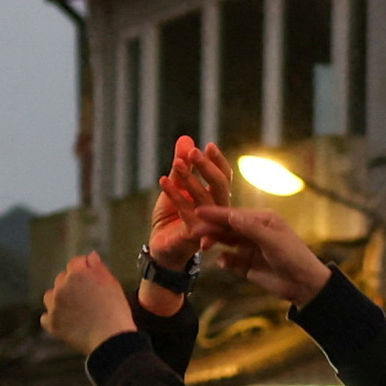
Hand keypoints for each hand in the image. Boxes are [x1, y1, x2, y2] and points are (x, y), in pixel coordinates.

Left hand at [42, 254, 135, 357]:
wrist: (110, 338)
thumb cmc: (115, 310)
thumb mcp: (112, 283)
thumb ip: (98, 267)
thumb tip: (90, 256)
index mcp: (77, 274)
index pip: (75, 262)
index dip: (84, 268)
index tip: (90, 277)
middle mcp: (62, 287)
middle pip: (62, 278)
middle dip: (71, 283)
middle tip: (85, 295)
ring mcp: (54, 305)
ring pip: (50, 295)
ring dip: (59, 298)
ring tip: (73, 308)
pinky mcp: (51, 323)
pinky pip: (46, 316)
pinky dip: (54, 317)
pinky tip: (66, 320)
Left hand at [147, 137, 229, 272]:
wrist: (161, 247)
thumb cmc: (172, 217)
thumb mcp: (175, 187)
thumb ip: (182, 165)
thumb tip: (186, 139)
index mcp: (217, 198)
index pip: (224, 177)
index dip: (217, 161)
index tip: (207, 145)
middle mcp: (217, 211)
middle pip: (221, 187)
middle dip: (207, 167)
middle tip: (193, 152)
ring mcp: (207, 224)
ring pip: (204, 200)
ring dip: (189, 179)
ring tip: (175, 163)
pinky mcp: (193, 235)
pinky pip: (185, 212)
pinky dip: (174, 195)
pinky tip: (162, 181)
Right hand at [193, 203, 331, 307]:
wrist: (304, 285)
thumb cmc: (294, 257)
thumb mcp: (273, 241)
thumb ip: (251, 229)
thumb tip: (231, 215)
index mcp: (263, 220)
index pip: (235, 215)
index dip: (216, 213)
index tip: (197, 212)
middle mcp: (254, 231)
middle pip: (227, 228)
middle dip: (211, 229)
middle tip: (194, 232)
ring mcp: (250, 248)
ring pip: (226, 243)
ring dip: (215, 242)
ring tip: (204, 246)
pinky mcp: (247, 266)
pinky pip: (230, 261)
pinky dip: (224, 261)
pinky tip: (223, 263)